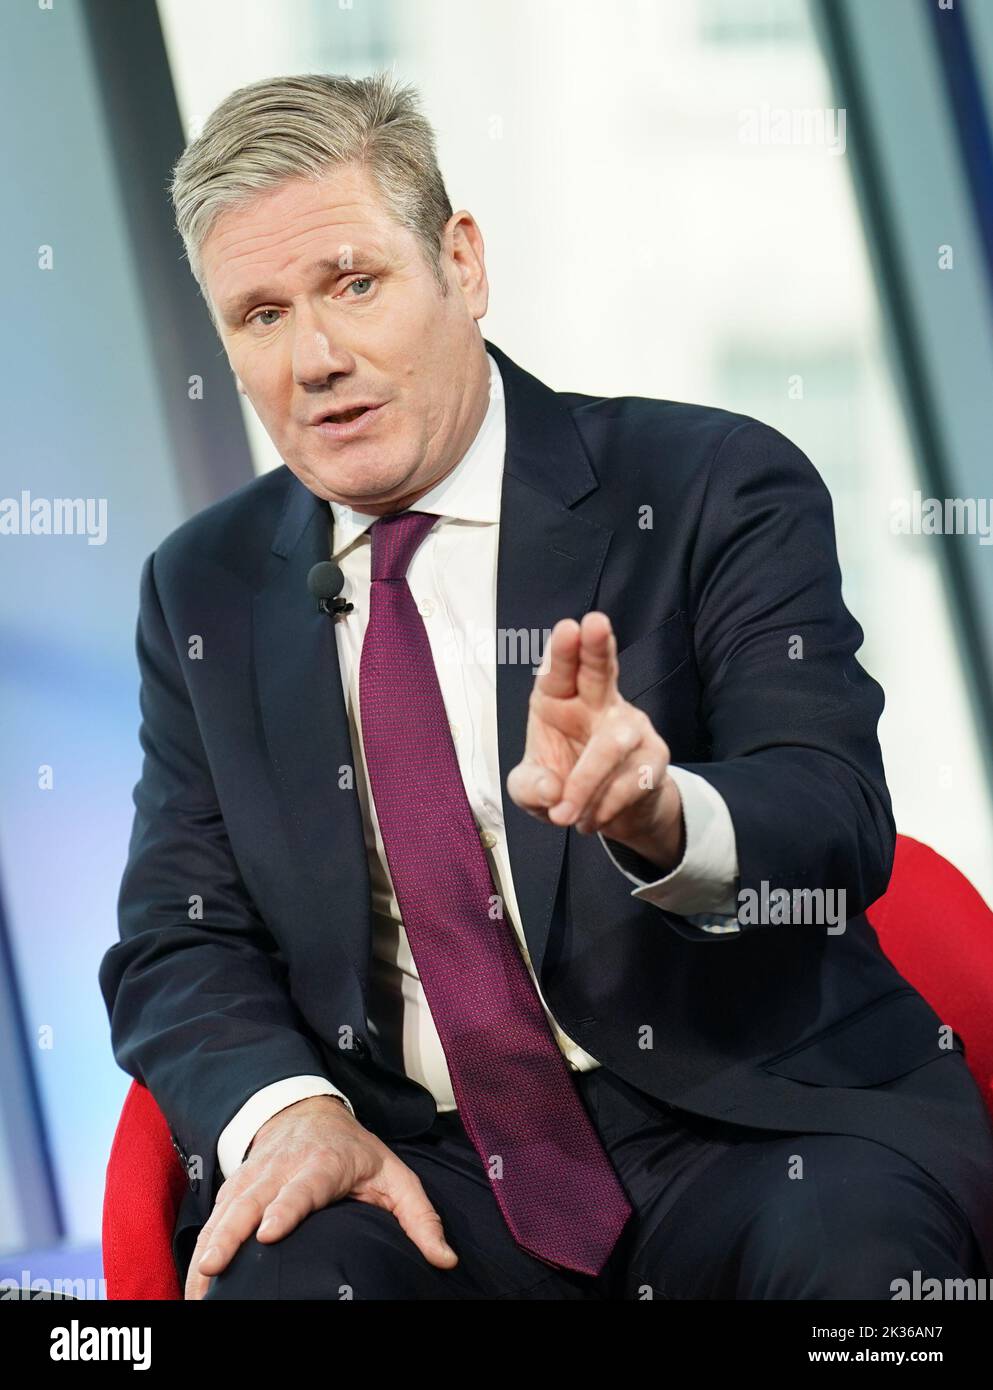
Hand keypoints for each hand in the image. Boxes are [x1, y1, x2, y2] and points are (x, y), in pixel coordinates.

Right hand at [184, 1095, 457, 1298]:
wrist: (307, 1110)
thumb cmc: (356, 1152)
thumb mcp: (395, 1175)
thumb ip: (420, 1217)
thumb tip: (445, 1259)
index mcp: (324, 1164)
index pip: (303, 1188)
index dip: (285, 1209)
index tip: (268, 1233)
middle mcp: (282, 1168)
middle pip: (252, 1200)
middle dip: (232, 1233)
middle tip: (213, 1266)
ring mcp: (254, 1175)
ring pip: (226, 1208)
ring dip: (209, 1243)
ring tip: (198, 1280)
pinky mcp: (235, 1185)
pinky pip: (213, 1214)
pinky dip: (201, 1242)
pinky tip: (194, 1277)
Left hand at [506, 611, 683, 869]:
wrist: (606, 814)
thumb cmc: (562, 785)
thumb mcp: (530, 791)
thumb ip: (530, 788)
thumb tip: (552, 791)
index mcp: (559, 698)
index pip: (560, 670)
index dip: (563, 650)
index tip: (568, 627)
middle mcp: (597, 703)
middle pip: (601, 668)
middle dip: (598, 647)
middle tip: (594, 623)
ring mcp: (630, 727)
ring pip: (613, 743)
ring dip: (586, 782)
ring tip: (564, 816)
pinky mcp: (654, 758)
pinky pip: (632, 780)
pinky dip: (606, 806)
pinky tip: (591, 820)